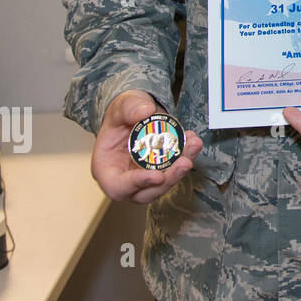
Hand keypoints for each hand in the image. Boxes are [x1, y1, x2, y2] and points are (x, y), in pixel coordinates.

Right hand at [91, 89, 201, 203]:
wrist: (133, 115)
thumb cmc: (120, 117)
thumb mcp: (120, 107)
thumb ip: (128, 108)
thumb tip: (145, 111)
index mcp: (106, 170)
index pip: (118, 187)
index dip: (137, 184)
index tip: (157, 175)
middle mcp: (125, 179)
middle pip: (146, 193)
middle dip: (168, 179)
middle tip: (185, 163)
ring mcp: (144, 178)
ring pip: (164, 183)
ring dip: (181, 168)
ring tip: (193, 145)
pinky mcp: (161, 171)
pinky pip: (174, 170)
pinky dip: (186, 156)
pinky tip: (193, 141)